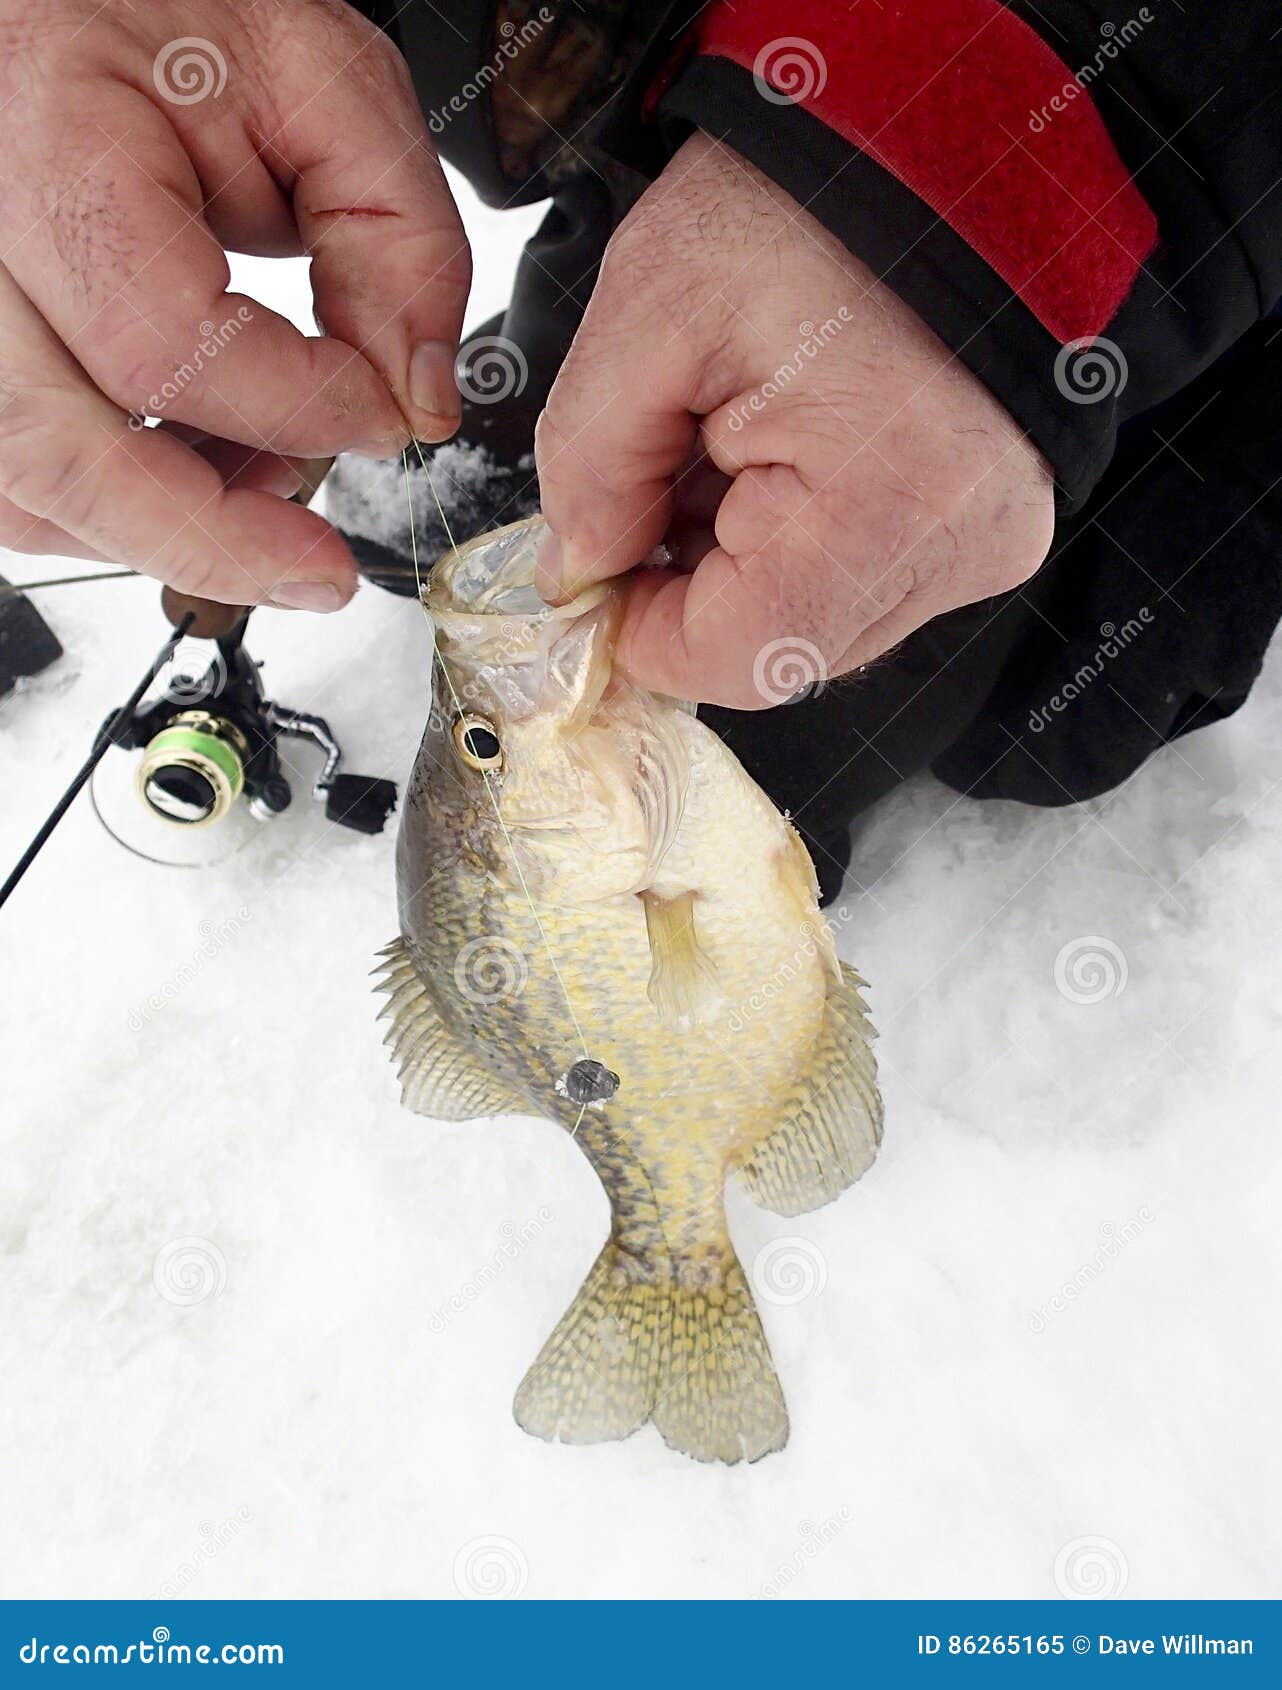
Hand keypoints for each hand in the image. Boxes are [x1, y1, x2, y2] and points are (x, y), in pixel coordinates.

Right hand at [0, 0, 469, 608]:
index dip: (296, 405)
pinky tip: (196, 481)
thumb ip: (396, 240)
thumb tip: (417, 396)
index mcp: (49, 139)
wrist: (69, 5)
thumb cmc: (172, 15)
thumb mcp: (325, 85)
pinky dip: (112, 510)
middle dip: (212, 537)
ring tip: (268, 510)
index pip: (165, 339)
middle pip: (63, 454)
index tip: (382, 411)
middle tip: (318, 571)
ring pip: (26, 486)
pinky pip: (12, 477)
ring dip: (161, 530)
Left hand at [535, 133, 1053, 707]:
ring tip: (727, 449)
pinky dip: (800, 545)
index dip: (642, 633)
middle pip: (777, 653)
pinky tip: (780, 459)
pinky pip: (864, 585)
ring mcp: (987, 543)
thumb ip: (590, 467)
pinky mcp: (991, 528)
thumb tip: (578, 573)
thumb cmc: (806, 206)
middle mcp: (960, 548)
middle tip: (660, 482)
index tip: (595, 573)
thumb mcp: (651, 311)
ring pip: (818, 627)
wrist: (926, 142)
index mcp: (884, 503)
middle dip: (692, 590)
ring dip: (746, 567)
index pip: (736, 659)